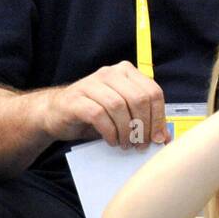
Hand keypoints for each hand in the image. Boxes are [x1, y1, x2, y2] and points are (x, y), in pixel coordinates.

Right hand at [38, 61, 166, 148]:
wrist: (54, 113)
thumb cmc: (93, 113)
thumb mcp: (122, 113)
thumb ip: (141, 119)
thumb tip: (164, 137)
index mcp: (126, 72)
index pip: (153, 92)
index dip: (158, 117)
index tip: (158, 138)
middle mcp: (110, 73)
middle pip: (138, 99)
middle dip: (143, 126)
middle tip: (141, 145)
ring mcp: (91, 84)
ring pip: (119, 106)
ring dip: (126, 130)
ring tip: (126, 144)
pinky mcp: (76, 99)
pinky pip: (99, 115)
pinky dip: (109, 131)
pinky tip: (111, 140)